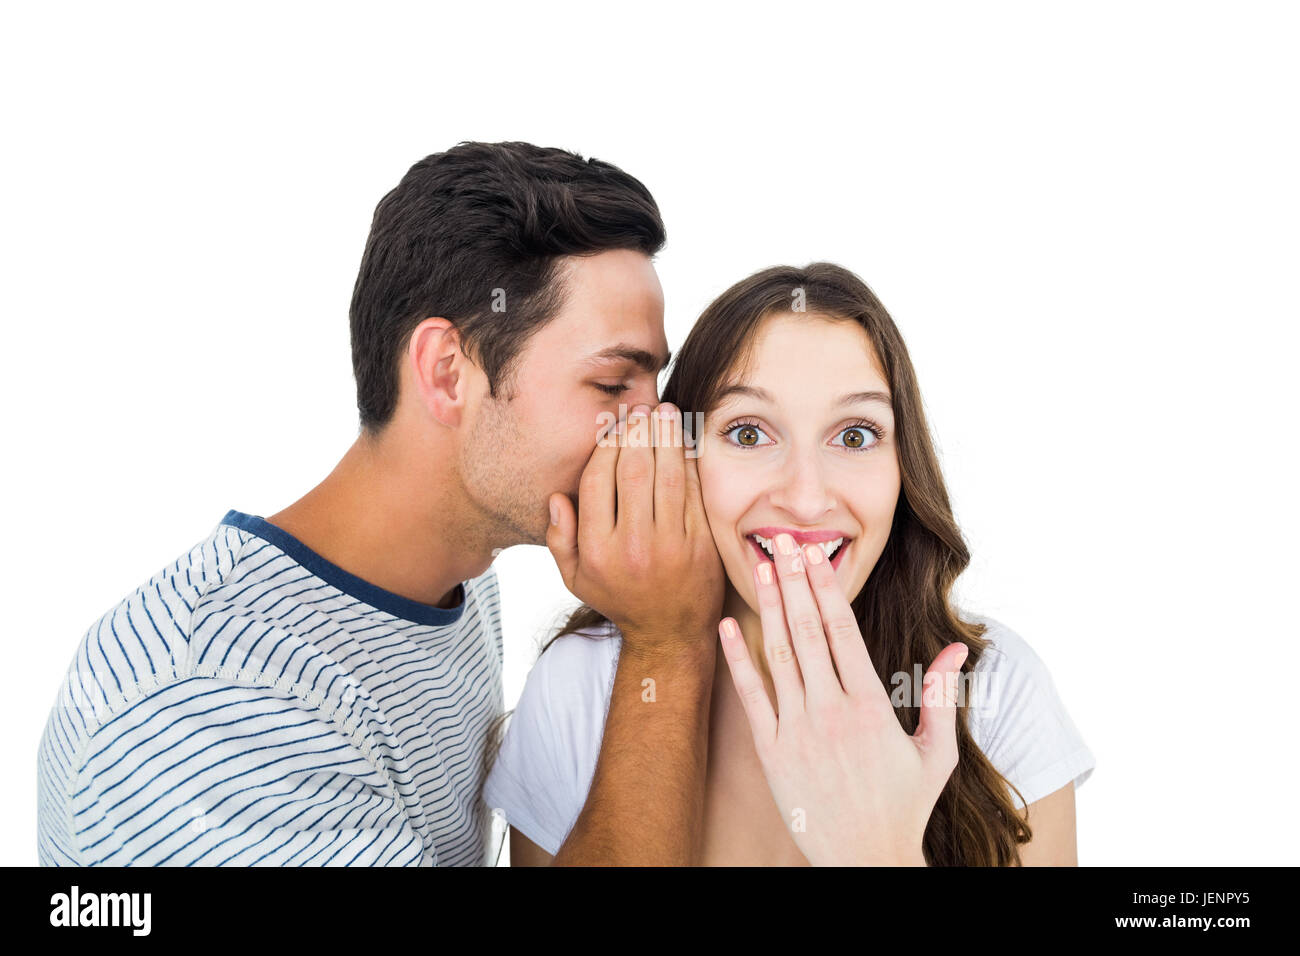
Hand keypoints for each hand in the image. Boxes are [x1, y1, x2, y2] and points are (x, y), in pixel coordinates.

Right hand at [548, 403, 724, 659]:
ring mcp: (670, 544)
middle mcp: (632, 546)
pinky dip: (690, 461)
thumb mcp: (576, 579)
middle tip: (641, 407)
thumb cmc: (620, 599)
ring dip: (667, 437)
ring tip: (665, 411)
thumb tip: (557, 497)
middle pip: (633, 471)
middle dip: (637, 432)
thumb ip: (560, 539)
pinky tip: (685, 440)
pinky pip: (693, 491)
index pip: (597, 482)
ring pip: (667, 474)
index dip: (606, 447)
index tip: (614, 425)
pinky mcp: (701, 543)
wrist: (671, 633)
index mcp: (597, 551)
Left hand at [717, 534, 968, 865]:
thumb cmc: (903, 806)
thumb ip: (943, 696)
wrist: (866, 861)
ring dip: (769, 609)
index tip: (816, 555)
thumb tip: (959, 649)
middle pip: (807, 633)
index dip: (826, 589)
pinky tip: (728, 626)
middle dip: (794, 584)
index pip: (843, 632)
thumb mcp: (936, 753)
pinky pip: (751, 696)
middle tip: (783, 543)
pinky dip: (737, 659)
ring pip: (778, 657)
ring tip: (762, 569)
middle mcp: (830, 713)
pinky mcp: (771, 752)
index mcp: (870, 707)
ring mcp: (797, 732)